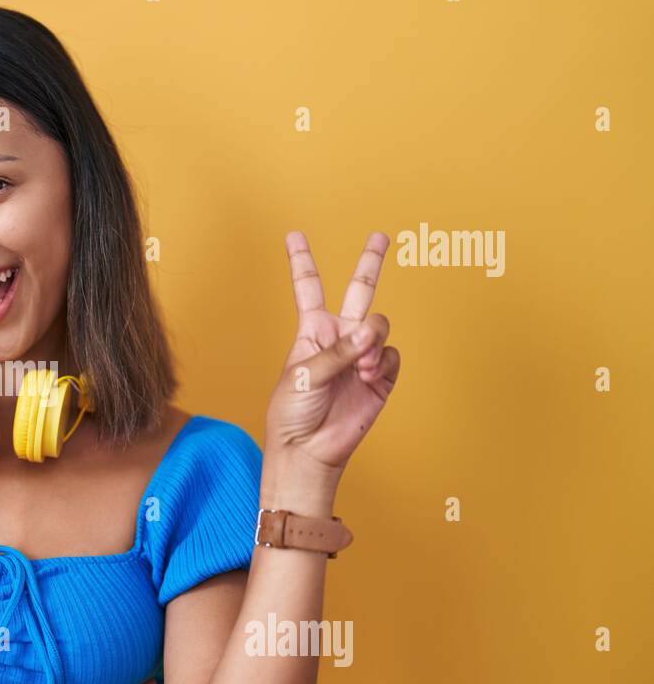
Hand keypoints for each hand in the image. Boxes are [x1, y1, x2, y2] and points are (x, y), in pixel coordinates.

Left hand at [266, 231, 401, 479]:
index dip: (302, 261)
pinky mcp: (380, 378)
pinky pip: (391, 356)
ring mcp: (361, 356)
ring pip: (380, 325)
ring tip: (360, 364)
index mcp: (312, 331)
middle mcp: (339, 338)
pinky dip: (381, 362)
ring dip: (373, 340)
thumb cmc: (292, 413)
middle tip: (379, 236)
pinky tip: (368, 376)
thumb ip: (338, 351)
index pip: (308, 288)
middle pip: (359, 291)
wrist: (307, 449)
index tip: (294, 234)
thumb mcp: (304, 376)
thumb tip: (369, 335)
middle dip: (370, 263)